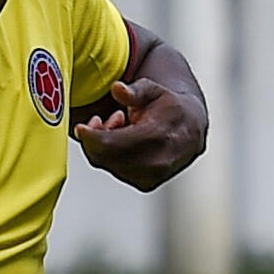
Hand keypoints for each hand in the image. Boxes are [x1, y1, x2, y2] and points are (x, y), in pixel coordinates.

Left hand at [72, 78, 206, 192]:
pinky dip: (112, 157)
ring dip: (105, 146)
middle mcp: (156, 162)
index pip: (111, 145)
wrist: (191, 130)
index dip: (91, 137)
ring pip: (109, 165)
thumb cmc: (169, 107)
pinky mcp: (146, 185)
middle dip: (97, 138)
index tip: (81, 127)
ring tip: (122, 124)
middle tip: (108, 118)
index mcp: (158, 136)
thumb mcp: (154, 90)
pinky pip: (117, 172)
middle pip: (106, 157)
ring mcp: (151, 177)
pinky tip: (124, 140)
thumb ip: (135, 90)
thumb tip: (117, 89)